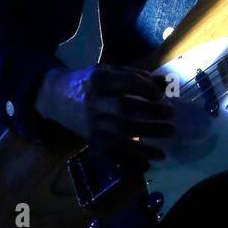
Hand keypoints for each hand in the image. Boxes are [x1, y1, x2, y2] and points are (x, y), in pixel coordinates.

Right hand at [35, 64, 184, 163]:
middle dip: (151, 111)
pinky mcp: (95, 139)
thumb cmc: (89, 83)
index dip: (147, 88)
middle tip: (171, 113)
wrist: (56, 98)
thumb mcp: (108, 72)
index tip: (161, 95)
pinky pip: (121, 147)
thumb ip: (136, 76)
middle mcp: (95, 100)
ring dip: (151, 131)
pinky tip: (160, 155)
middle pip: (125, 107)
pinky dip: (142, 152)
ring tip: (171, 131)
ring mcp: (94, 122)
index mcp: (99, 79)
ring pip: (124, 129)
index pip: (127, 82)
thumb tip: (166, 83)